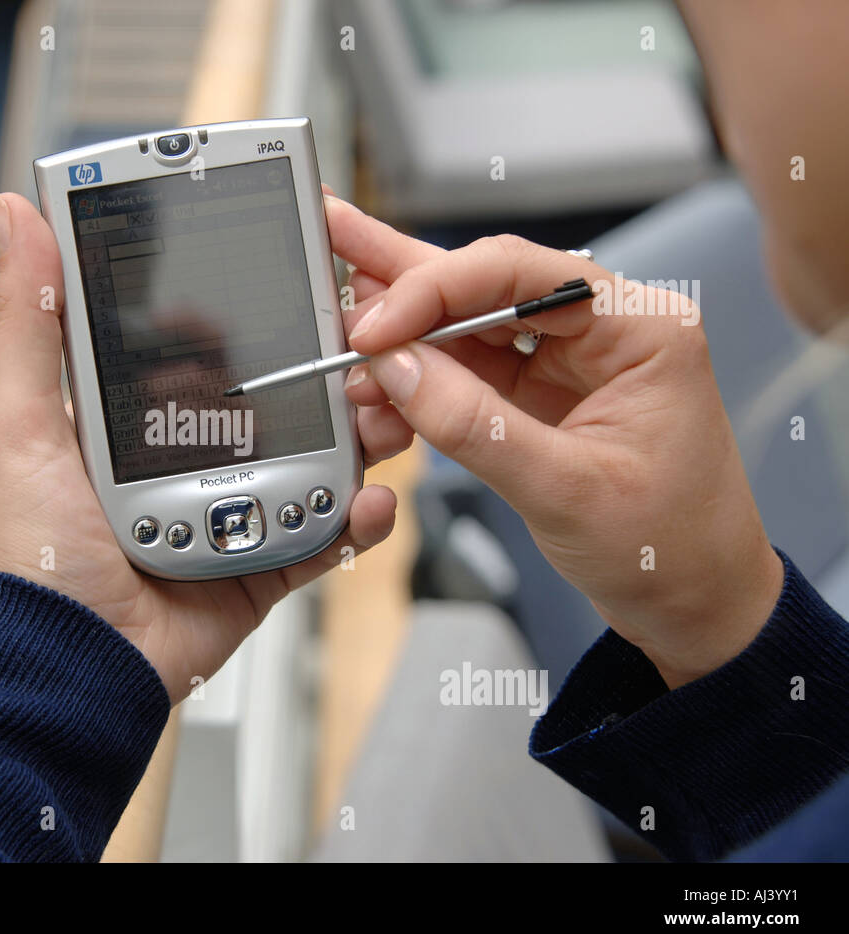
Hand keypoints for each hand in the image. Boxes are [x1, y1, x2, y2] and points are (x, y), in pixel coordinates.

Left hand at [0, 193, 404, 703]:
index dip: (245, 312)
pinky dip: (355, 520)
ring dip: (358, 435)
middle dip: (322, 372)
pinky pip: (324, 534)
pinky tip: (369, 501)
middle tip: (358, 348)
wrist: (76, 663)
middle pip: (273, 398)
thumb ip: (29, 322)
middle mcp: (188, 458)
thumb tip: (15, 215)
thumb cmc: (37, 549)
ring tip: (384, 417)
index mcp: (135, 418)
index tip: (286, 277)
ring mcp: (230, 510)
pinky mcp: (262, 564)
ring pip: (312, 458)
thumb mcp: (19, 423)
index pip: (201, 348)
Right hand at [326, 194, 783, 688]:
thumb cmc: (670, 549)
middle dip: (402, 276)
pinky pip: (461, 374)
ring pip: (463, 326)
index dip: (434, 291)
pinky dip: (414, 386)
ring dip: (399, 343)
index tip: (373, 330)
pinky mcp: (535, 398)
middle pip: (483, 283)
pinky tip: (373, 393)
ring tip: (337, 348)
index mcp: (638, 328)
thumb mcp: (566, 490)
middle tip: (331, 234)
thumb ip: (475, 425)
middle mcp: (599, 330)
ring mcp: (563, 363)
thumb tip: (395, 370)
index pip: (519, 275)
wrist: (694, 607)